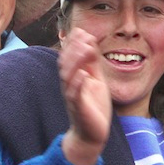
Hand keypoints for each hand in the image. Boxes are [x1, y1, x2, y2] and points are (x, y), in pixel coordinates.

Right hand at [59, 28, 111, 164]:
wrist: (91, 134)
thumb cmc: (93, 106)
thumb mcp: (96, 80)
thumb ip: (92, 64)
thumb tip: (90, 43)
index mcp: (74, 78)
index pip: (70, 58)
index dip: (74, 44)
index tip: (80, 30)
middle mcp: (70, 86)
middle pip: (67, 64)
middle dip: (74, 49)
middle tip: (83, 35)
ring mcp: (73, 97)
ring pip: (69, 77)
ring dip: (76, 62)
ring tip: (85, 49)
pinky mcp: (79, 109)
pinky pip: (76, 95)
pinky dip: (79, 84)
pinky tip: (84, 75)